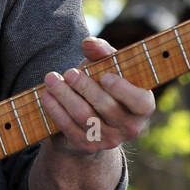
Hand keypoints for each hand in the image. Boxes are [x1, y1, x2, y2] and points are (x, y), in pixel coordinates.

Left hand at [39, 37, 153, 154]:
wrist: (89, 118)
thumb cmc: (102, 85)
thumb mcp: (107, 67)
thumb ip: (103, 52)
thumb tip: (88, 43)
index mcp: (142, 106)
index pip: (140, 102)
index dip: (124, 90)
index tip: (105, 77)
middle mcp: (129, 127)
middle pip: (107, 107)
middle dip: (85, 87)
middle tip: (69, 72)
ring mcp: (108, 140)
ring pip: (85, 117)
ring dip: (65, 96)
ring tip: (51, 79)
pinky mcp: (86, 146)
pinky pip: (69, 127)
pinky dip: (56, 110)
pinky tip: (47, 96)